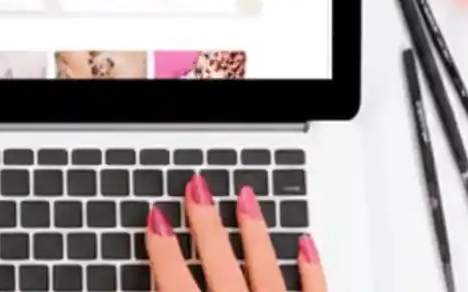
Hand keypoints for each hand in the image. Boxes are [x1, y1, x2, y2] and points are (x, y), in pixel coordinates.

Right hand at [148, 176, 325, 290]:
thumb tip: (154, 284)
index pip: (175, 278)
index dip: (163, 247)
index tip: (156, 218)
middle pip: (220, 261)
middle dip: (206, 221)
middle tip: (197, 187)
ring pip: (265, 267)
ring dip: (254, 230)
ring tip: (246, 197)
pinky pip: (313, 290)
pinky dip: (309, 267)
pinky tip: (305, 243)